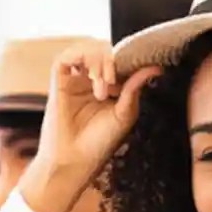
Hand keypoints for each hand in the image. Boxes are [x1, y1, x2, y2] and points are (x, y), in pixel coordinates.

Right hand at [21, 39, 160, 211]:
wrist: (76, 162)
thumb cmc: (99, 144)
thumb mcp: (124, 114)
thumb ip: (135, 88)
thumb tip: (155, 67)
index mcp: (106, 87)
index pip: (117, 59)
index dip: (127, 59)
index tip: (137, 70)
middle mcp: (88, 81)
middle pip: (102, 49)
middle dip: (113, 59)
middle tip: (116, 82)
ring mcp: (72, 81)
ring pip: (85, 48)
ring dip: (100, 59)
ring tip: (106, 83)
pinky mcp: (57, 83)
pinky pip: (65, 57)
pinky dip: (81, 57)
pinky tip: (94, 78)